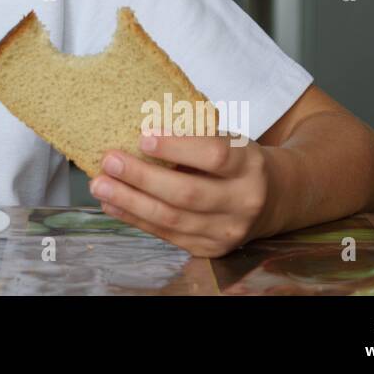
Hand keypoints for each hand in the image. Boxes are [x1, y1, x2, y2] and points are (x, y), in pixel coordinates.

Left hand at [88, 132, 278, 257]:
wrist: (273, 198)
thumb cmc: (237, 161)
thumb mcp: (228, 140)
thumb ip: (193, 136)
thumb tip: (137, 125)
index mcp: (249, 164)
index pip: (214, 156)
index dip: (177, 147)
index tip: (143, 135)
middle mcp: (243, 201)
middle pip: (187, 193)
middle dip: (142, 177)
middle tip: (109, 160)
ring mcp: (227, 230)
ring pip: (172, 219)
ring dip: (129, 202)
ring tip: (100, 185)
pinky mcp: (210, 248)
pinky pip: (167, 235)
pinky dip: (135, 219)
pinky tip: (112, 205)